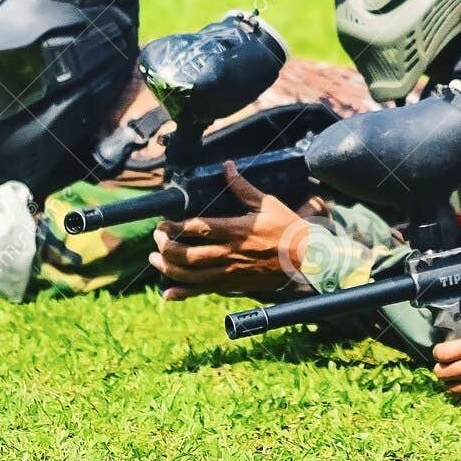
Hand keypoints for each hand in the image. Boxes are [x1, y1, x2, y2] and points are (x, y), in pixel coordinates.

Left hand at [150, 162, 303, 298]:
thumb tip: (227, 166)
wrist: (305, 259)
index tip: (164, 222)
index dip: (176, 226)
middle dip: (167, 247)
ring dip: (168, 268)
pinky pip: (204, 291)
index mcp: (236, 230)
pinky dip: (184, 293)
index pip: (198, 229)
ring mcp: (229, 272)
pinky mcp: (232, 284)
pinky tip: (168, 293)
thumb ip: (242, 187)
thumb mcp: (267, 204)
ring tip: (155, 259)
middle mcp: (229, 253)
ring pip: (191, 275)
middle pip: (188, 255)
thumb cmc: (287, 229)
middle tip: (158, 237)